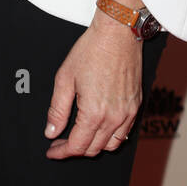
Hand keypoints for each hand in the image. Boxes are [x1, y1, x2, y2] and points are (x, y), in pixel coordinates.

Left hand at [43, 15, 142, 158]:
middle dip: (74, 149)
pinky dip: (110, 137)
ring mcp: (128, 113)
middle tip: (59, 141)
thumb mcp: (65, 78)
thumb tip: (50, 131)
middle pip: (93, 149)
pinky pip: (124, 133)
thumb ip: (57, 110)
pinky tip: (98, 127)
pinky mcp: (135, 106)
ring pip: (110, 145)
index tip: (51, 150)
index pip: (77, 146)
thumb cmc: (91, 51)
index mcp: (94, 112)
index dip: (61, 151)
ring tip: (78, 136)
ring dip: (93, 146)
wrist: (118, 34)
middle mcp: (114, 117)